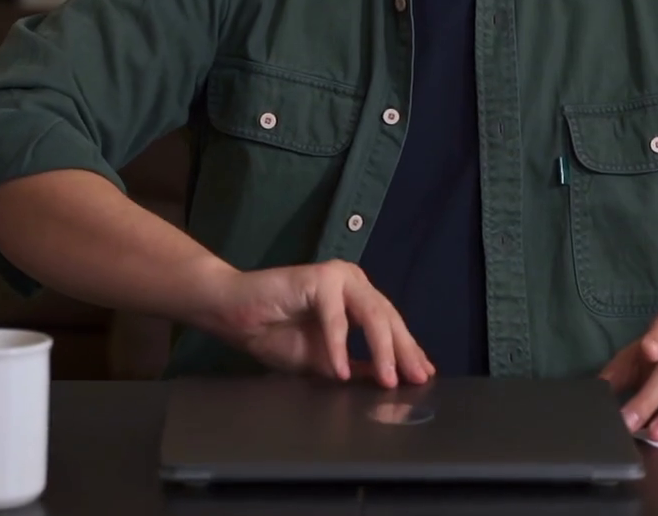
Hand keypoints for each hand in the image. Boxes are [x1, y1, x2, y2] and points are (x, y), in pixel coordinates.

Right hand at [202, 260, 434, 387]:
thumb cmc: (275, 333)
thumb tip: (385, 379)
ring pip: (372, 315)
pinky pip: (336, 318)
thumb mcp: (324, 360)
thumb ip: (355, 366)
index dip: (408, 350)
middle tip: (416, 379)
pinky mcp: (318, 279)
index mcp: (357, 297)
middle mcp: (353, 282)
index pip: (391, 324)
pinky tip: (340, 371)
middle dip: (404, 352)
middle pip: (388, 318)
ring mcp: (338, 277)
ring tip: (388, 380)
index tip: (423, 375)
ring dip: (382, 351)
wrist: (234, 314)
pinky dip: (338, 346)